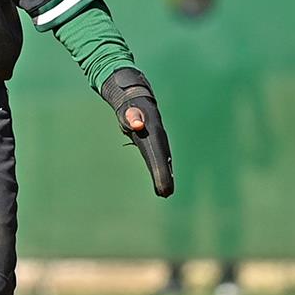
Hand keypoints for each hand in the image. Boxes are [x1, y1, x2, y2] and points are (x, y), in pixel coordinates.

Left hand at [99, 67, 173, 197]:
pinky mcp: (155, 144)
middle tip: (166, 194)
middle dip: (165, 176)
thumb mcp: (129, 111)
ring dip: (165, 175)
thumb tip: (137, 124)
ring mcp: (159, 141)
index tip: (162, 184)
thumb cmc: (130, 107)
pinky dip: (162, 169)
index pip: (157, 155)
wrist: (136, 101)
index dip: (160, 170)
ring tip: (166, 192)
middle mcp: (159, 139)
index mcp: (154, 133)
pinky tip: (163, 181)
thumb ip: (132, 116)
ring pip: (164, 160)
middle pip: (163, 160)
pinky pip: (160, 159)